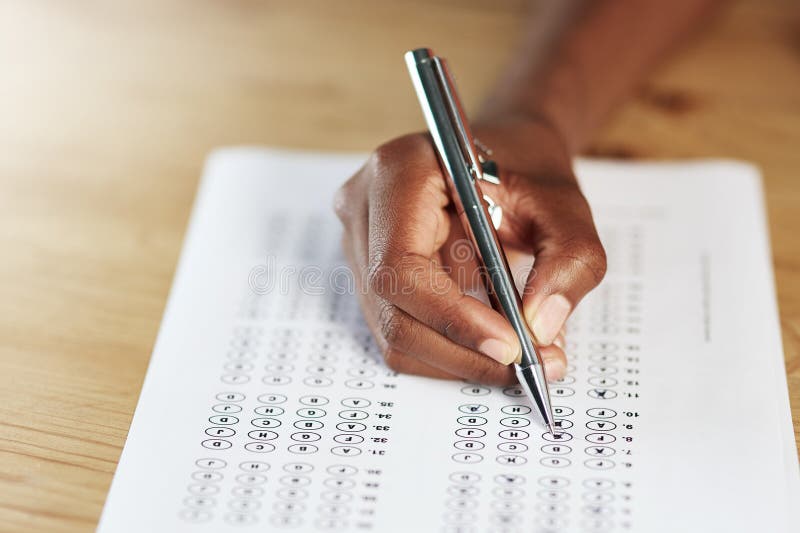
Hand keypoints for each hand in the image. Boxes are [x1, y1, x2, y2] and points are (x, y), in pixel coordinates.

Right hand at [334, 118, 605, 384]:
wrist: (508, 159)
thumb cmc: (529, 173)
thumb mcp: (566, 208)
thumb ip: (568, 262)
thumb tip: (539, 329)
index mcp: (399, 171)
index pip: (400, 265)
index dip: (450, 315)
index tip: (510, 346)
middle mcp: (363, 207)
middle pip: (392, 310)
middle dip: (463, 349)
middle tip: (531, 365)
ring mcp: (359, 243)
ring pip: (395, 332)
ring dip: (460, 356)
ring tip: (524, 352)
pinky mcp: (369, 272)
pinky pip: (401, 331)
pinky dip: (451, 348)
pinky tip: (494, 337)